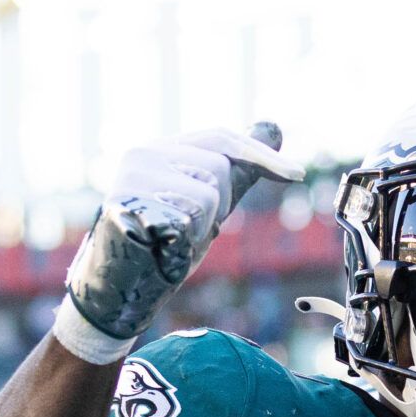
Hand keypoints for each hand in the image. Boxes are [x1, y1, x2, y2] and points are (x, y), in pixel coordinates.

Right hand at [55, 124, 300, 362]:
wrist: (119, 288)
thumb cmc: (163, 245)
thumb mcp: (206, 202)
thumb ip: (237, 169)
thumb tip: (274, 128)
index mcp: (160, 148)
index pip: (221, 139)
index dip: (261, 155)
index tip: (296, 174)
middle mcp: (144, 154)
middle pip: (219, 168)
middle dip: (220, 206)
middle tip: (191, 228)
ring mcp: (133, 178)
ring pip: (208, 194)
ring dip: (203, 227)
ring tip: (174, 238)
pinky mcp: (128, 204)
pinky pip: (188, 218)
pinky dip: (185, 241)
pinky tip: (163, 248)